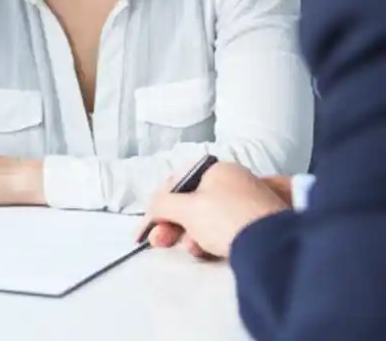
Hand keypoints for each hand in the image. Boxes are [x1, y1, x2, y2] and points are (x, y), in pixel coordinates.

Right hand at [141, 163, 288, 258]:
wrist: (272, 245)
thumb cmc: (226, 218)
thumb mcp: (185, 208)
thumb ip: (161, 204)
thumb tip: (153, 209)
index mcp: (217, 169)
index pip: (177, 183)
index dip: (158, 204)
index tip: (148, 226)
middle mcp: (233, 182)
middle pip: (190, 203)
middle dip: (171, 224)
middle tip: (159, 242)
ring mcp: (246, 203)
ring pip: (205, 219)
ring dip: (189, 234)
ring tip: (191, 248)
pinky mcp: (255, 226)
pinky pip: (223, 231)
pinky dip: (210, 240)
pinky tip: (207, 250)